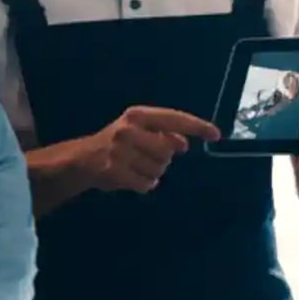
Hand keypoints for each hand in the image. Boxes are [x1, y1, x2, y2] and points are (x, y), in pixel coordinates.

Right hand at [81, 106, 220, 192]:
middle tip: (146, 157)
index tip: (216, 134)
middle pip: (168, 151)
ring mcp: (121, 151)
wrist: (82, 159)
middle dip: (163, 158)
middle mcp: (129, 130)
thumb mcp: (139, 130)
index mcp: (137, 115)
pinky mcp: (115, 172)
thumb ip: (163, 134)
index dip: (197, 126)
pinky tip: (131, 177)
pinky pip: (146, 184)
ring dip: (152, 172)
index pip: (174, 119)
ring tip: (135, 167)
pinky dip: (144, 184)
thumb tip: (183, 145)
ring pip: (159, 170)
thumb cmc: (117, 142)